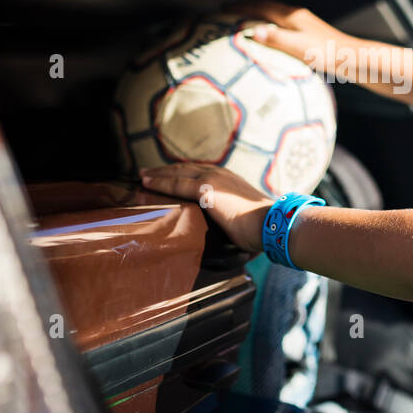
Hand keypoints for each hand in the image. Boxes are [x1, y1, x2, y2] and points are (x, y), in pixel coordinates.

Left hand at [137, 163, 272, 253]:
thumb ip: (235, 225)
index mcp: (229, 179)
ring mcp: (212, 179)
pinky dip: (158, 182)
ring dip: (158, 174)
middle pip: (185, 168)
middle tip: (147, 173)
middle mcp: (219, 173)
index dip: (182, 173)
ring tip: (142, 176)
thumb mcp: (245, 220)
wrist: (271, 223)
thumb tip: (237, 244)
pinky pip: (175, 184)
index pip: (200, 172)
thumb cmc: (263, 228)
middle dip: (165, 170)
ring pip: (177, 173)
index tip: (168, 176)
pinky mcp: (205, 189)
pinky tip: (145, 183)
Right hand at [223, 0, 353, 74]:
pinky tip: (270, 33)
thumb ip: (277, 39)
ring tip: (245, 19)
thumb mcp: (299, 48)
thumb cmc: (327, 54)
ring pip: (275, 13)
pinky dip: (270, 23)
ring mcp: (304, 22)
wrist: (352, 58)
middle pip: (267, 6)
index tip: (225, 7)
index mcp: (292, 17)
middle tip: (230, 10)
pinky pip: (282, 22)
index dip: (243, 7)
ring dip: (259, 13)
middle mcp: (297, 15)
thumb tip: (253, 31)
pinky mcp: (309, 32)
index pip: (262, 7)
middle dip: (248, 7)